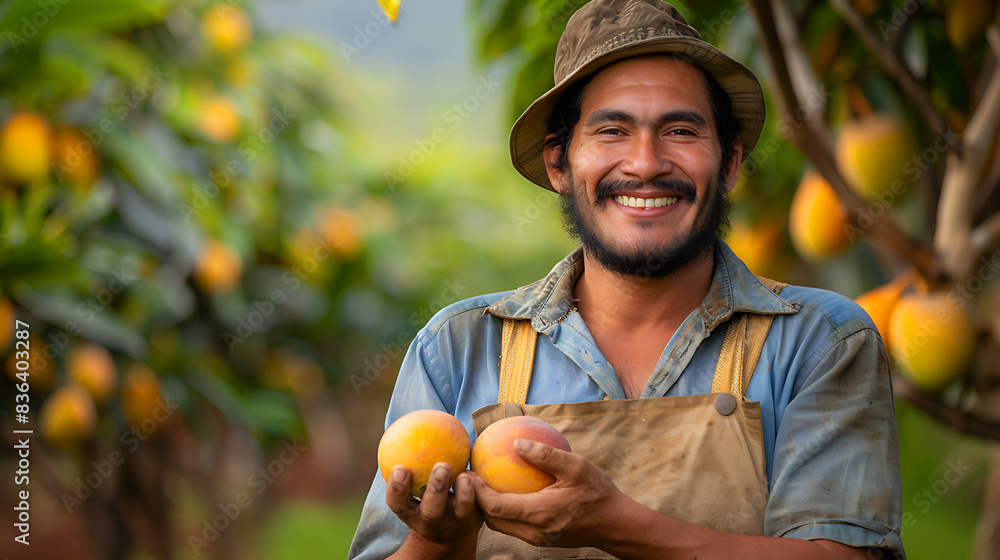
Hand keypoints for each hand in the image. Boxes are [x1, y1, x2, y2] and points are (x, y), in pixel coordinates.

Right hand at [385, 462, 482, 548]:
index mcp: (410, 511)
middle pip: (430, 511)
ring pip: (459, 511)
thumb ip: (410, 463)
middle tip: (442, 466)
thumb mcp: (413, 487)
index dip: (396, 489)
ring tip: (465, 475)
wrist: (448, 534)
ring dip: (463, 493)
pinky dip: (479, 489)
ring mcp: (453, 523)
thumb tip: (407, 423)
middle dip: (435, 490)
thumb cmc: (424, 498)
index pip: (397, 503)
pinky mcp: (473, 521)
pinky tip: (477, 473)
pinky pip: (479, 505)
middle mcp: (430, 521)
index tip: (400, 468)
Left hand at [470, 438, 626, 547]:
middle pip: (492, 520)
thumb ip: (546, 456)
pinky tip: (503, 491)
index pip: (496, 507)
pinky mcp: (541, 540)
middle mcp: (534, 531)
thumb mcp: (577, 466)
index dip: (477, 492)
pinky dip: (503, 512)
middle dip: (475, 500)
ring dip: (488, 507)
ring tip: (481, 483)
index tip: (468, 473)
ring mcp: (537, 539)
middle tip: (469, 476)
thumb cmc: (597, 493)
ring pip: (501, 526)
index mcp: (540, 513)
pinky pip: (513, 526)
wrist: (615, 524)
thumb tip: (517, 442)